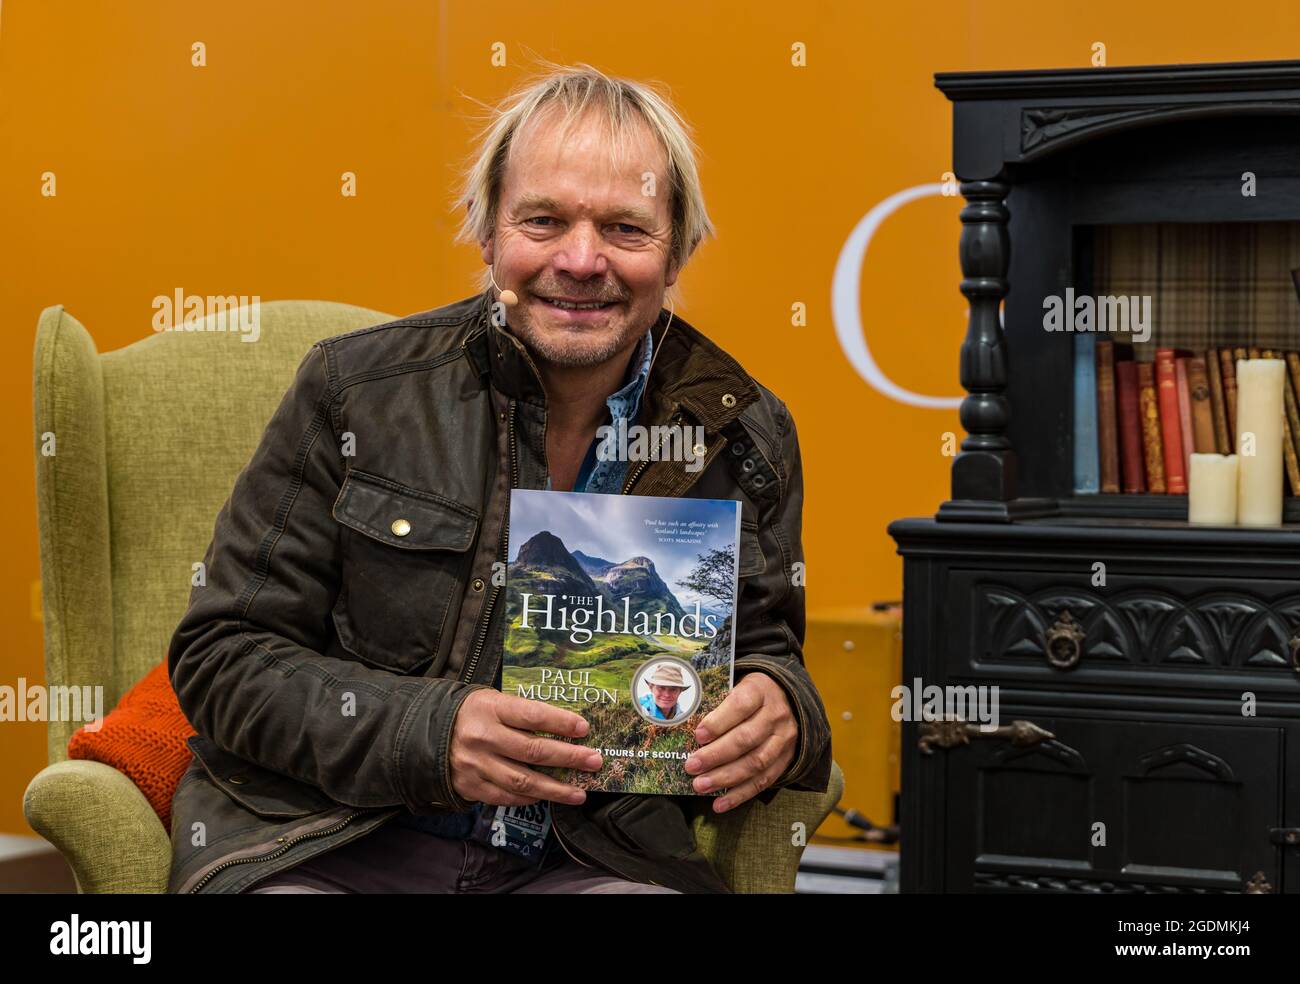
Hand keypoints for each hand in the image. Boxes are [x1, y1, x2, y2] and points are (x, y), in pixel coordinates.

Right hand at [449, 690, 603, 806]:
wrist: (426, 734)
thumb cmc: (471, 714)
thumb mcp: (491, 701)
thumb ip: (522, 713)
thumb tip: (565, 728)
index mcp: (489, 708)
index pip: (532, 715)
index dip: (560, 722)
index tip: (584, 729)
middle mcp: (482, 737)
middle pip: (533, 751)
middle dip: (569, 757)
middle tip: (594, 761)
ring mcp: (475, 764)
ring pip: (523, 781)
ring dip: (556, 789)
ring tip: (579, 792)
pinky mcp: (470, 786)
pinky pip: (506, 796)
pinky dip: (529, 799)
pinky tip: (547, 796)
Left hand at [685, 672, 797, 812]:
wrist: (787, 698)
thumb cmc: (750, 694)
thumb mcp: (736, 685)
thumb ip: (717, 702)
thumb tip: (684, 725)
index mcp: (760, 690)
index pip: (740, 705)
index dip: (718, 722)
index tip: (698, 735)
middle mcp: (775, 715)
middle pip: (746, 738)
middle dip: (716, 755)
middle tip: (691, 766)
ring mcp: (783, 739)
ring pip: (755, 762)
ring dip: (725, 778)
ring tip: (700, 786)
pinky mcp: (785, 760)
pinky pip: (763, 781)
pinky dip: (740, 795)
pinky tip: (720, 803)